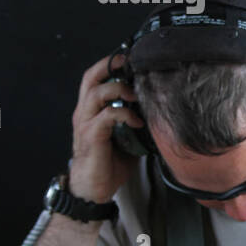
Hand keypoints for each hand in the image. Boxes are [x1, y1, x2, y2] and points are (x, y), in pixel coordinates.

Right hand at [68, 53, 143, 203]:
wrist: (93, 188)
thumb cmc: (109, 162)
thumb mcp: (125, 136)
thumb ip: (135, 120)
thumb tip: (160, 110)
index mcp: (91, 109)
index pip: (94, 77)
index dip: (109, 63)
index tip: (130, 57)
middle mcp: (85, 112)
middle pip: (91, 77)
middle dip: (111, 66)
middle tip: (132, 63)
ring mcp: (86, 123)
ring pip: (97, 93)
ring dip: (119, 89)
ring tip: (137, 96)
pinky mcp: (92, 136)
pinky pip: (107, 117)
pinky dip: (124, 114)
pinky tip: (138, 122)